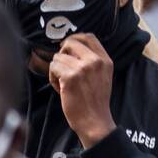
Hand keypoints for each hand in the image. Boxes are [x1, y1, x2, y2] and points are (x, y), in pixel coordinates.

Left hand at [48, 34, 115, 148]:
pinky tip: (60, 88)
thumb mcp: (103, 76)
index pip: (89, 37)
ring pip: (58, 57)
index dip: (74, 39)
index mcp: (105, 60)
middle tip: (63, 68)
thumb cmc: (95, 101)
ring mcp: (83, 68)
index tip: (67, 48)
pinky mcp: (70, 77)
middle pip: (71, 42)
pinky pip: (53, 67)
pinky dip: (52, 78)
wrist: (95, 120)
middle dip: (62, 54)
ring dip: (56, 69)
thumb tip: (72, 48)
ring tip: (62, 83)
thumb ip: (93, 61)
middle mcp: (96, 61)